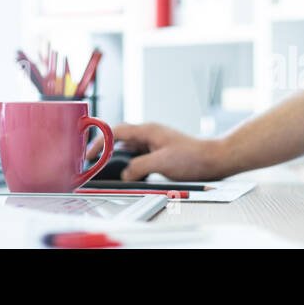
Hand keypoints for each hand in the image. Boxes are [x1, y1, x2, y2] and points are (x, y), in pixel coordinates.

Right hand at [84, 121, 227, 181]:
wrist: (213, 159)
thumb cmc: (193, 157)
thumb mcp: (161, 163)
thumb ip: (139, 167)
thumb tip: (125, 174)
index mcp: (147, 130)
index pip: (115, 132)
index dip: (99, 141)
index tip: (89, 153)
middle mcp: (149, 133)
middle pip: (119, 136)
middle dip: (103, 147)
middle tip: (92, 160)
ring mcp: (154, 141)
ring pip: (128, 146)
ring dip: (116, 155)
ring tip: (105, 166)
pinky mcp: (159, 151)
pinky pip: (138, 154)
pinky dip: (128, 161)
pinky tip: (127, 171)